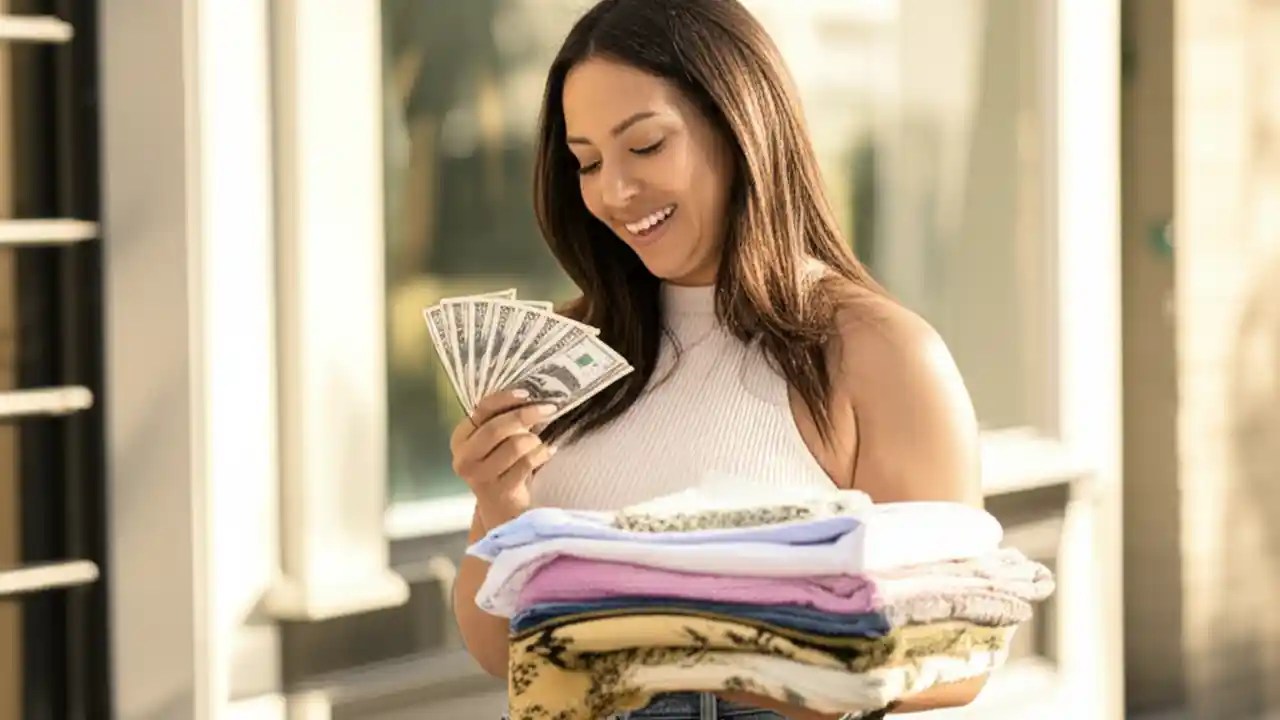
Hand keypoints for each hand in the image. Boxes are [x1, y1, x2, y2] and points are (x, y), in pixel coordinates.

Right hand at [450, 389, 557, 528]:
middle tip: (549, 408)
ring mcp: (479, 477)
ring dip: (535, 440)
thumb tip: (533, 396)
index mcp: (460, 438)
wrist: (502, 510)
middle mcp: (464, 458)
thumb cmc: (503, 467)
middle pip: (496, 428)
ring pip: (515, 445)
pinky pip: (527, 463)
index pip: (482, 409)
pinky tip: (549, 452)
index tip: (527, 393)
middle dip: (526, 415)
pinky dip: (543, 453)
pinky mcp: (498, 492)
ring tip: (539, 443)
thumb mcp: (497, 441)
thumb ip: (505, 419)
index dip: (505, 398)